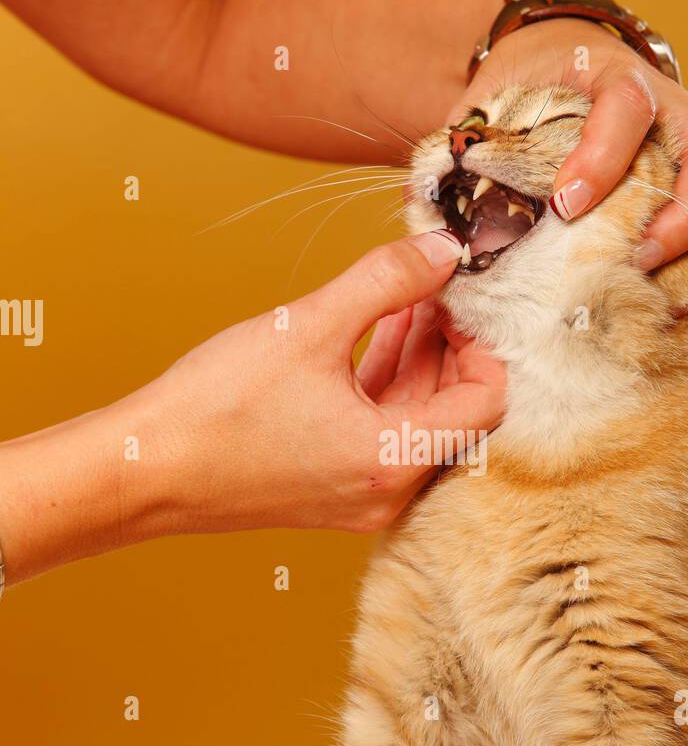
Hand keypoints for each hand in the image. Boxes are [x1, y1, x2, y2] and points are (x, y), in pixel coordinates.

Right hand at [146, 229, 504, 534]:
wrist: (142, 468)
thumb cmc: (215, 409)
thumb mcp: (309, 327)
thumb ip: (385, 282)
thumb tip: (441, 251)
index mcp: (393, 460)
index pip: (487, 403)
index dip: (483, 343)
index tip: (460, 297)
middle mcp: (388, 491)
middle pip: (455, 411)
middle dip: (450, 343)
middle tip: (437, 284)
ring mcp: (359, 494)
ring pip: (416, 418)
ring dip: (417, 357)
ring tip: (408, 293)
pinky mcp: (332, 487)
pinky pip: (381, 430)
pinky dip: (384, 381)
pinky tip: (376, 327)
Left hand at [455, 18, 687, 303]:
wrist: (557, 63)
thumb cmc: (523, 90)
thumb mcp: (490, 104)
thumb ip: (464, 154)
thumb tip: (427, 219)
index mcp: (611, 77)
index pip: (626, 107)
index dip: (602, 158)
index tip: (564, 205)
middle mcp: (670, 109)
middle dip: (680, 214)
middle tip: (634, 260)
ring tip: (663, 295)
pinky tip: (672, 300)